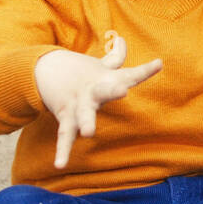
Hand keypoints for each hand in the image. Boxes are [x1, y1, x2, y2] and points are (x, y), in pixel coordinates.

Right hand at [34, 35, 161, 169]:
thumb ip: (115, 58)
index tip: (159, 64)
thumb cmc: (80, 71)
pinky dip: (63, 150)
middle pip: (105, 90)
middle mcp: (93, 90)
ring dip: (86, 122)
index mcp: (106, 79)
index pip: (129, 75)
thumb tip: (121, 39)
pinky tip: (60, 164)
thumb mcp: (99, 66)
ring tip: (88, 133)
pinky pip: (65, 135)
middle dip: (112, 91)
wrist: (43, 68)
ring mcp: (78, 103)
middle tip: (122, 91)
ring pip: (83, 114)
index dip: (145, 71)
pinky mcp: (65, 115)